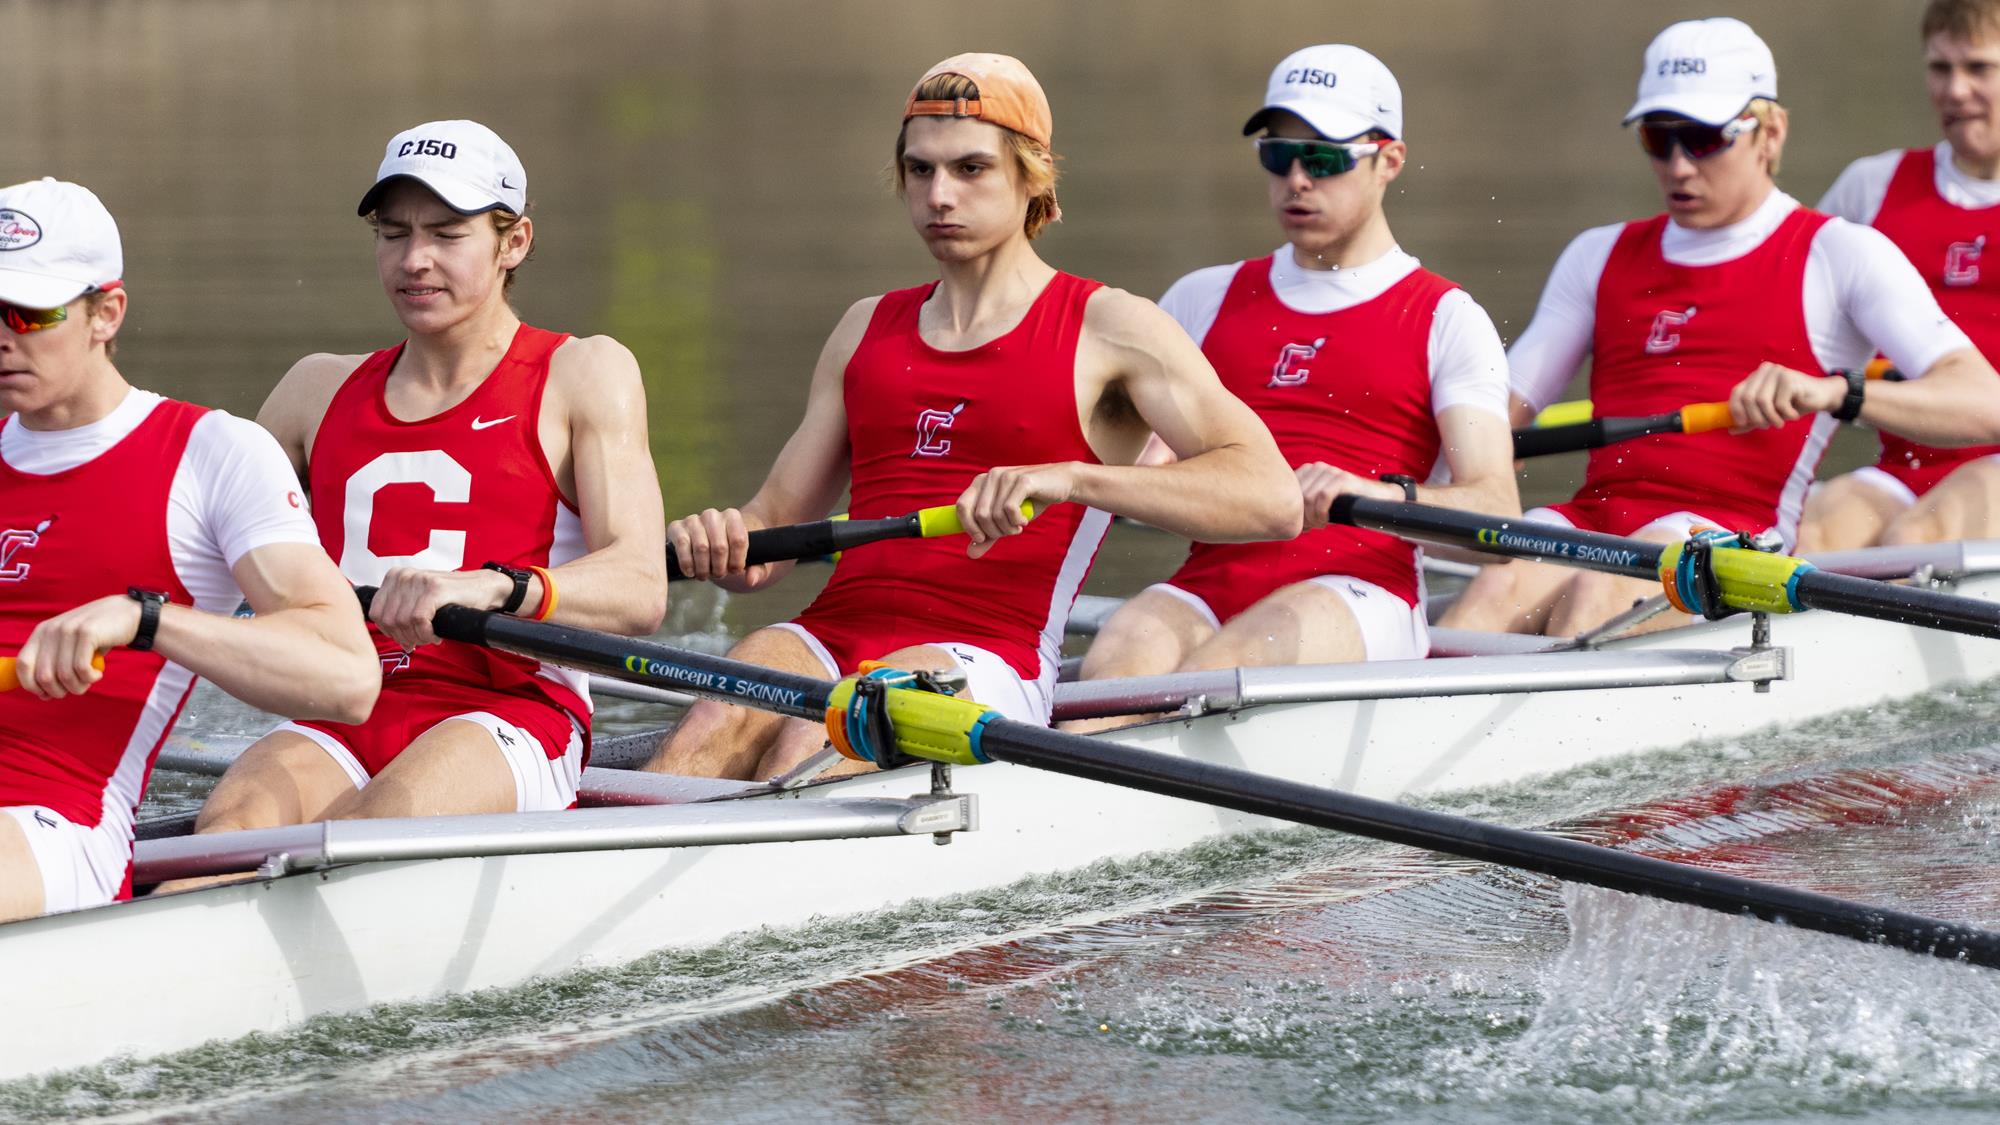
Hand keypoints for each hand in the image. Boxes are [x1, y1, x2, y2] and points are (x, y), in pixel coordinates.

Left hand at [14, 594, 140, 698]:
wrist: (128, 613)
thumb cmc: (98, 636)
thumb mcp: (69, 647)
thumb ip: (54, 666)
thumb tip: (43, 695)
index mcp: (41, 632)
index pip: (23, 665)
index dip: (32, 685)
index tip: (48, 693)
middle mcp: (51, 630)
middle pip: (44, 676)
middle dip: (60, 691)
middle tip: (75, 688)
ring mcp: (69, 630)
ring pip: (65, 675)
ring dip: (79, 686)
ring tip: (89, 681)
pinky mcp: (88, 633)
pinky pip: (82, 669)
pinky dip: (90, 678)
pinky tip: (98, 674)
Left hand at [368, 566, 511, 648]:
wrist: (483, 588)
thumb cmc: (450, 598)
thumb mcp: (417, 598)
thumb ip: (398, 609)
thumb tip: (386, 633)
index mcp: (394, 576)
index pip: (376, 613)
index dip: (390, 632)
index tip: (406, 638)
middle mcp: (403, 575)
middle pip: (389, 621)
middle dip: (404, 637)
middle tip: (420, 641)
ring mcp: (418, 580)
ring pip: (403, 623)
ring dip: (417, 638)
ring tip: (430, 637)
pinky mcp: (434, 589)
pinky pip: (419, 621)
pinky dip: (426, 634)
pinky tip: (436, 635)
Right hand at [666, 507, 772, 587]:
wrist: (710, 539)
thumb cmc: (732, 549)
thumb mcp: (750, 558)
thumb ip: (757, 569)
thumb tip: (751, 580)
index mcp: (732, 516)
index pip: (739, 540)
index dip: (738, 561)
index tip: (736, 570)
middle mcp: (712, 515)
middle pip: (720, 547)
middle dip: (720, 567)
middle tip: (720, 574)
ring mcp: (693, 520)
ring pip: (701, 548)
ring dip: (704, 569)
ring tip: (706, 575)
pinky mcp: (677, 527)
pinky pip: (683, 546)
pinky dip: (688, 564)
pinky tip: (691, 572)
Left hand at [956, 463, 1075, 557]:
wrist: (1061, 483)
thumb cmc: (1031, 501)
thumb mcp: (1006, 521)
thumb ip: (988, 536)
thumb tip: (970, 553)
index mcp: (981, 483)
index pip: (962, 507)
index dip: (969, 527)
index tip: (982, 538)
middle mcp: (990, 476)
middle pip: (979, 515)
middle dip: (993, 532)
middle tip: (1008, 532)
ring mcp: (1006, 476)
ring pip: (995, 515)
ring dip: (1007, 529)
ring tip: (1018, 527)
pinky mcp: (1021, 480)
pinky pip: (1009, 510)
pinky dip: (1016, 522)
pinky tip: (1024, 520)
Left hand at [1296, 463, 1396, 528]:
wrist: (1374, 499)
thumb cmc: (1344, 505)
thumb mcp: (1319, 503)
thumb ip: (1302, 506)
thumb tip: (1283, 522)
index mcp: (1308, 471)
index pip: (1289, 492)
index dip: (1294, 512)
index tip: (1303, 524)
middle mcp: (1317, 467)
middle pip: (1298, 497)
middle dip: (1303, 517)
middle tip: (1313, 526)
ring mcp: (1330, 471)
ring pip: (1308, 498)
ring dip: (1313, 518)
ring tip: (1321, 524)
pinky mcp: (1342, 478)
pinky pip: (1323, 496)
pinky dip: (1322, 513)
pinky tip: (1326, 520)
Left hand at [1728, 363, 1843, 431]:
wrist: (1821, 397)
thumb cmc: (1793, 404)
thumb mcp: (1768, 414)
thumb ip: (1750, 420)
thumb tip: (1730, 430)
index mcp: (1756, 377)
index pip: (1737, 392)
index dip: (1736, 410)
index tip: (1743, 424)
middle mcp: (1764, 371)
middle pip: (1748, 398)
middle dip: (1756, 418)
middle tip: (1767, 426)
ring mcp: (1777, 373)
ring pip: (1762, 401)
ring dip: (1771, 418)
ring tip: (1780, 423)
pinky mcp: (1790, 379)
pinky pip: (1780, 403)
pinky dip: (1785, 415)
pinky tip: (1793, 415)